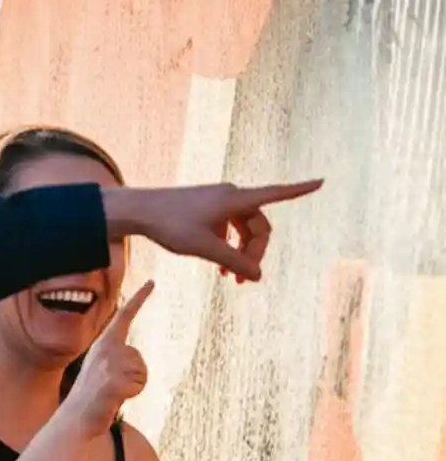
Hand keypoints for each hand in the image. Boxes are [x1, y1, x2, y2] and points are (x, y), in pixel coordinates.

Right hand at [64, 281, 153, 438]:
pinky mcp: (117, 380)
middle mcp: (106, 347)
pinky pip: (140, 383)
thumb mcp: (102, 369)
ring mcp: (111, 363)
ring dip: (133, 385)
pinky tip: (116, 397)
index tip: (152, 282)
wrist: (77, 417)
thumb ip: (117, 360)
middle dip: (134, 375)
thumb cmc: (90, 396)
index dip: (139, 298)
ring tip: (112, 392)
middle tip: (110, 388)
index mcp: (103, 343)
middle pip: (139, 357)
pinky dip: (132, 393)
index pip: (124, 315)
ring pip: (142, 370)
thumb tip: (134, 361)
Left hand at [102, 179, 322, 281]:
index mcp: (235, 199)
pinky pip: (228, 227)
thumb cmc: (170, 224)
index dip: (300, 190)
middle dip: (255, 252)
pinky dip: (228, 245)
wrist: (138, 211)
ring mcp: (218, 202)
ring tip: (229, 278)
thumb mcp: (205, 248)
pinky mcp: (206, 208)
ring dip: (241, 252)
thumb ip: (234, 261)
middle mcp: (230, 196)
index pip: (275, 194)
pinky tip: (219, 265)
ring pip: (242, 229)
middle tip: (241, 279)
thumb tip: (258, 276)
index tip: (322, 181)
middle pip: (258, 226)